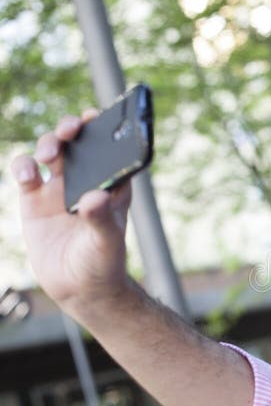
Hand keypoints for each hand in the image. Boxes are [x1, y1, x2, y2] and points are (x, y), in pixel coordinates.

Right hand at [11, 111, 132, 313]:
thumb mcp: (106, 243)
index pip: (111, 148)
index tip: (96, 115)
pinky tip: (27, 177)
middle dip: (72, 129)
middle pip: (78, 142)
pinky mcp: (35, 201)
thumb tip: (93, 197)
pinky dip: (23, 167)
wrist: (80, 289)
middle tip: (70, 130)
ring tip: (49, 156)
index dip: (104, 128)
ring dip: (49, 144)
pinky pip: (25, 172)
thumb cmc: (103, 264)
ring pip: (51, 151)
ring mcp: (59, 189)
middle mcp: (86, 181)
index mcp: (112, 185)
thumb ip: (101, 220)